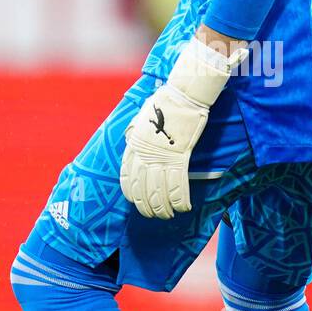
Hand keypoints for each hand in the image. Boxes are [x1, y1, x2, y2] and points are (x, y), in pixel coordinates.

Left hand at [120, 37, 247, 218]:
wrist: (182, 95)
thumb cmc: (164, 102)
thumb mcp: (141, 118)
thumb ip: (137, 133)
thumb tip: (134, 140)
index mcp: (134, 147)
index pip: (127, 178)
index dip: (131, 194)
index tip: (136, 203)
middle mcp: (144, 155)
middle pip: (141, 190)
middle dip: (147, 207)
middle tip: (154, 215)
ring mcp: (161, 158)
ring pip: (159, 192)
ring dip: (164, 208)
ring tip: (169, 215)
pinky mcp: (180, 158)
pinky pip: (178, 186)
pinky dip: (181, 200)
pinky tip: (184, 207)